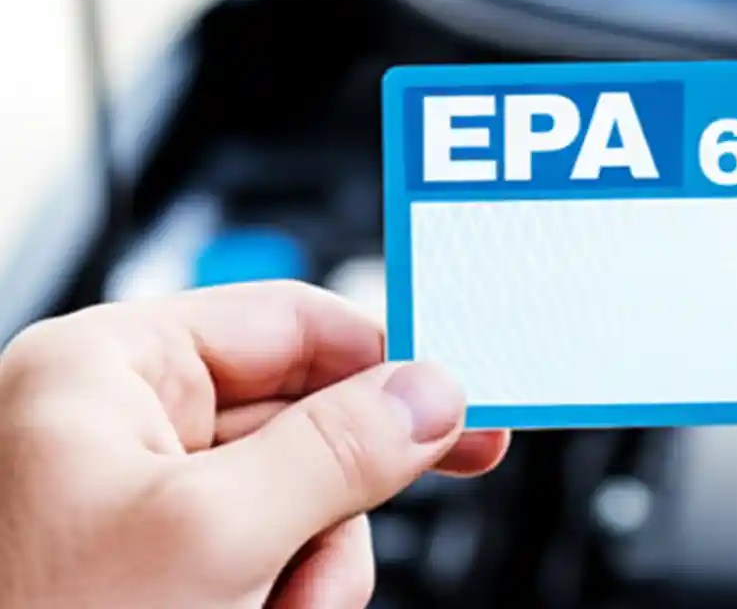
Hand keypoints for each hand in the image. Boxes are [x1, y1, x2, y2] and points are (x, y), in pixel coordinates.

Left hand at [0, 281, 507, 607]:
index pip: (289, 323)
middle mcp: (125, 425)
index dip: (385, 357)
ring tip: (288, 608)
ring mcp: (146, 503)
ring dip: (321, 562)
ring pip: (303, 498)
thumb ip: (337, 451)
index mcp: (108, 371)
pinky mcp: (168, 568)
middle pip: (308, 415)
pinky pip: (277, 555)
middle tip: (457, 467)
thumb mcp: (216, 535)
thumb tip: (428, 393)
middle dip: (347, 487)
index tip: (462, 393)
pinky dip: (295, 596)